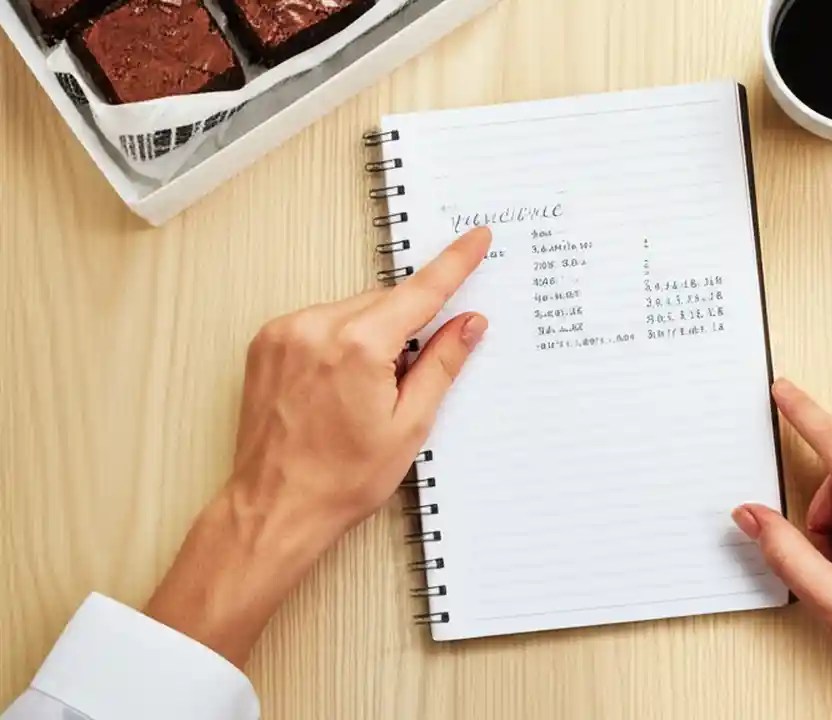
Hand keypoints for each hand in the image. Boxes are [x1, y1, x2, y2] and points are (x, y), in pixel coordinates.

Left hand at [145, 227, 492, 666]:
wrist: (275, 506)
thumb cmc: (342, 478)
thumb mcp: (410, 425)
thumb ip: (442, 364)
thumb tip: (469, 323)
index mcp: (359, 346)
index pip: (421, 292)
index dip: (454, 264)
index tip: (475, 238)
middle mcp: (316, 327)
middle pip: (384, 302)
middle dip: (405, 326)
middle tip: (405, 378)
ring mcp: (285, 332)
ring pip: (352, 310)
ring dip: (370, 334)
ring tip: (361, 393)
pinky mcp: (266, 342)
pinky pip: (320, 322)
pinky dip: (339, 340)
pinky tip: (337, 385)